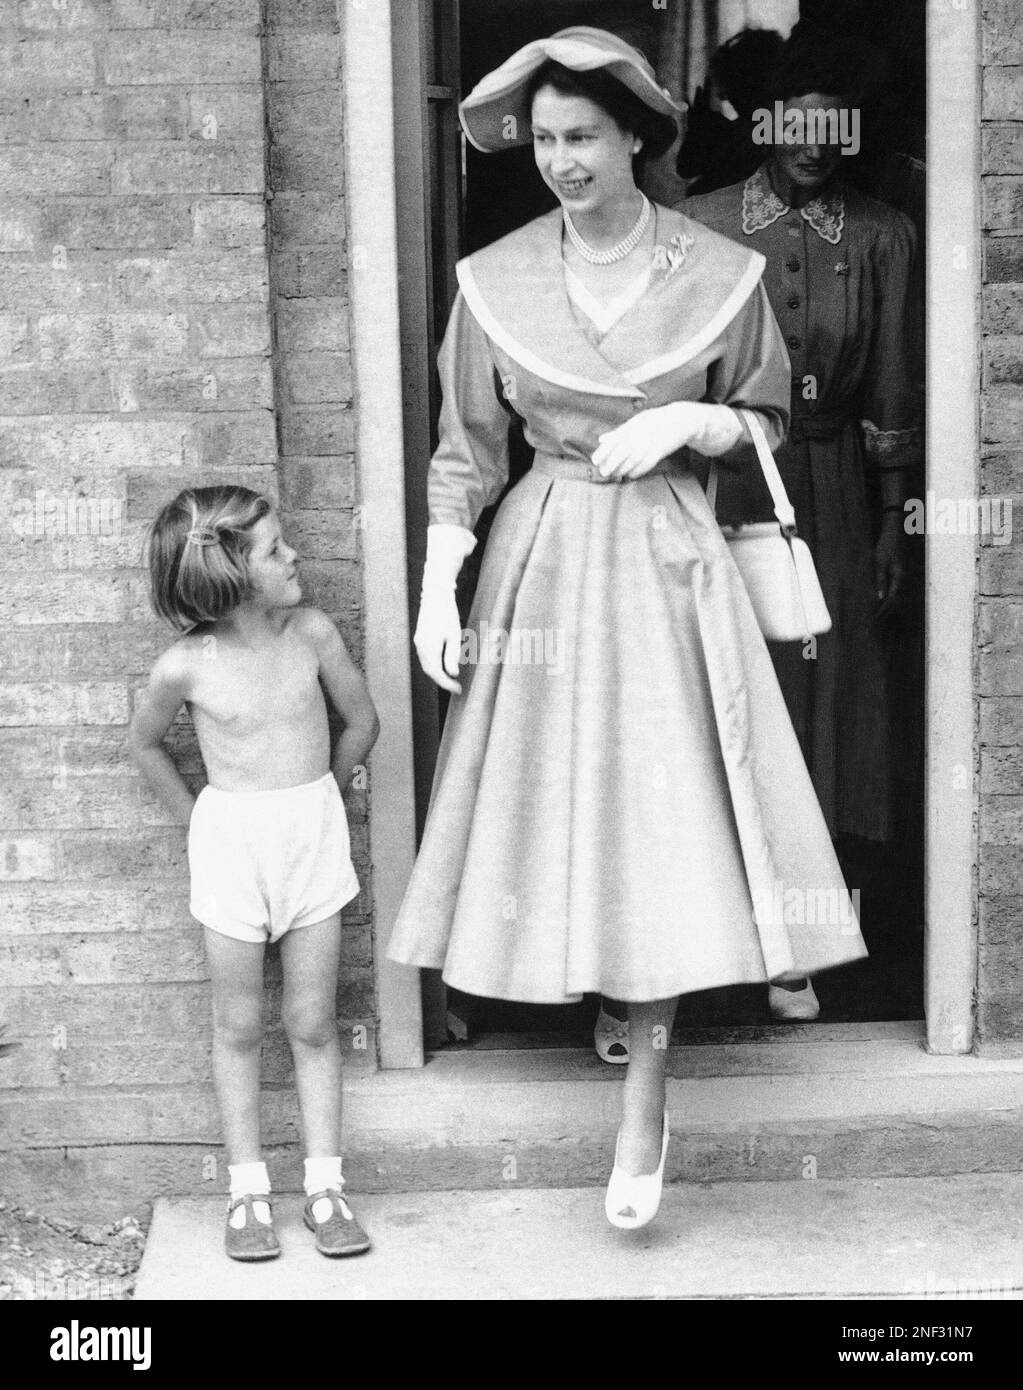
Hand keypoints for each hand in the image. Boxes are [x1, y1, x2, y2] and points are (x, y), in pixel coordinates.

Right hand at [414, 523, 475, 693]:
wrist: (435, 594)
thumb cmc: (448, 613)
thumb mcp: (454, 635)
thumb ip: (452, 655)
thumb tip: (452, 674)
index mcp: (428, 647)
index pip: (436, 673)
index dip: (446, 684)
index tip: (458, 690)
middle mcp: (420, 646)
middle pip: (429, 670)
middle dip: (443, 681)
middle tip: (457, 688)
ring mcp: (419, 642)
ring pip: (427, 664)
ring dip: (438, 674)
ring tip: (452, 680)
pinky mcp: (421, 637)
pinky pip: (427, 657)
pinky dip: (435, 665)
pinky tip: (445, 666)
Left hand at [592, 402, 742, 479]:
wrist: (681, 420)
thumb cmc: (656, 420)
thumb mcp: (637, 421)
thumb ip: (619, 431)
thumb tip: (602, 439)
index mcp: (633, 425)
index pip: (615, 439)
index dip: (603, 451)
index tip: (595, 461)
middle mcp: (640, 434)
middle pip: (622, 451)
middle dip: (611, 464)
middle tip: (603, 473)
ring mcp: (651, 443)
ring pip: (633, 460)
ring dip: (622, 470)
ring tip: (615, 476)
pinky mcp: (660, 451)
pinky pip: (646, 464)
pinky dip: (637, 471)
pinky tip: (630, 475)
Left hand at [874, 513, 905, 616]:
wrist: (895, 530)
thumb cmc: (886, 545)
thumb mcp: (880, 563)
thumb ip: (880, 580)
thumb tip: (880, 598)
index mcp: (899, 576)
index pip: (892, 599)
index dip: (884, 610)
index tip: (876, 619)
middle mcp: (903, 577)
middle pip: (896, 599)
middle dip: (886, 611)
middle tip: (876, 622)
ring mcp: (902, 575)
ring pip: (896, 594)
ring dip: (887, 605)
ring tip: (877, 615)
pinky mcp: (899, 572)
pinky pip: (894, 588)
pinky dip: (888, 596)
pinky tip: (880, 599)